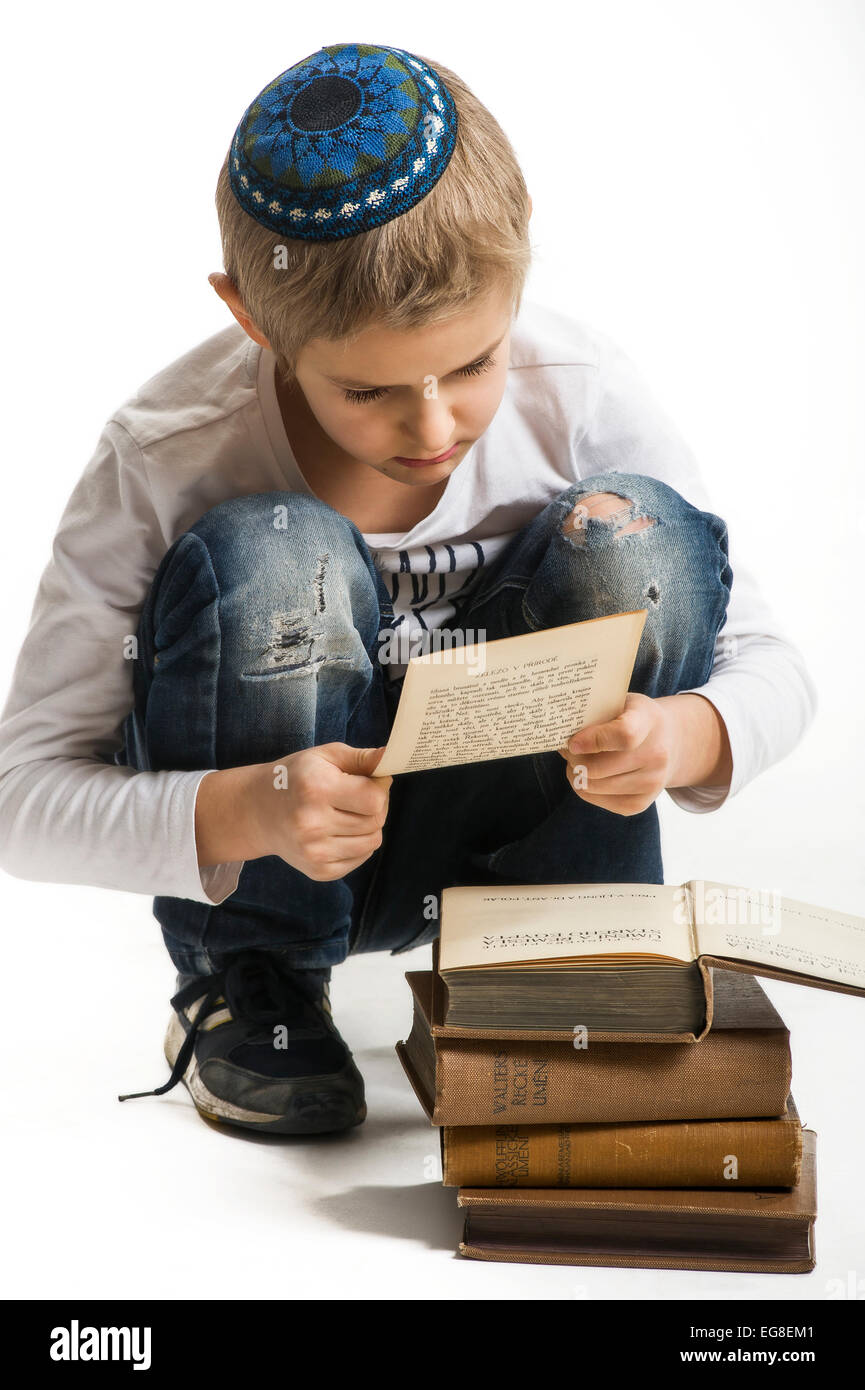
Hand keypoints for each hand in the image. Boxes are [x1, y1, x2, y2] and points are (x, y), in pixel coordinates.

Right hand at [247, 743, 392, 880]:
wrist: (258, 811)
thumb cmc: (297, 777)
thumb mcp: (325, 756)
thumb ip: (361, 757)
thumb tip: (392, 756)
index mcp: (316, 789)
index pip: (374, 800)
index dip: (379, 788)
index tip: (370, 781)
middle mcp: (312, 824)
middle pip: (376, 822)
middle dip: (376, 806)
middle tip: (358, 796)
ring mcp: (314, 852)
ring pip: (372, 842)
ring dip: (369, 826)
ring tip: (349, 813)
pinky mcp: (318, 871)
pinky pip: (361, 858)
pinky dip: (358, 844)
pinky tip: (340, 830)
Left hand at [558, 691, 731, 816]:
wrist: (669, 742)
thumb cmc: (633, 717)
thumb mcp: (620, 702)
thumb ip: (596, 713)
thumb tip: (561, 732)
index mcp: (650, 721)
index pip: (624, 735)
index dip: (592, 740)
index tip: (572, 742)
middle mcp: (657, 755)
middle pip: (599, 768)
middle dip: (574, 760)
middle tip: (567, 750)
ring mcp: (651, 783)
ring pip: (593, 786)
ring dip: (575, 774)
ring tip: (576, 760)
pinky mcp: (640, 804)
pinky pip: (597, 800)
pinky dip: (584, 788)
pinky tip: (587, 774)